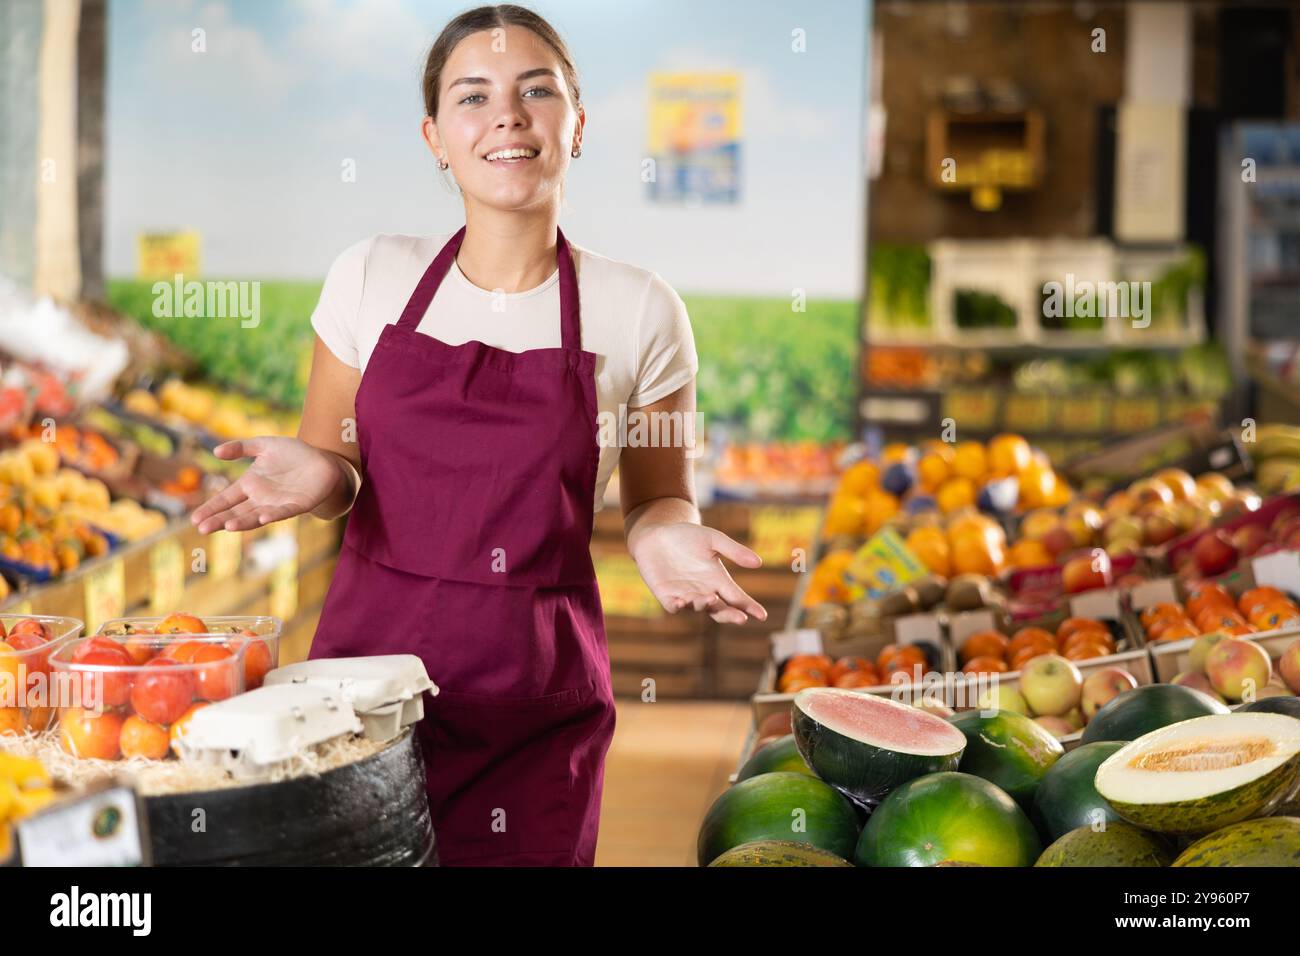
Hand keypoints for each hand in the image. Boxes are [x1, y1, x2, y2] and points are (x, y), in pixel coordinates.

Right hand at [190, 437, 344, 532]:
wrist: (324, 460)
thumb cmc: (294, 453)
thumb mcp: (265, 445)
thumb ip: (241, 447)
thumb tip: (216, 451)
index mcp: (250, 485)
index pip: (226, 499)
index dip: (211, 508)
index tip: (195, 518)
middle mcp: (261, 499)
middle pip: (236, 512)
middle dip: (219, 520)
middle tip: (202, 528)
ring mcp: (278, 504)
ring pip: (256, 516)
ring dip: (242, 522)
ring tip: (227, 526)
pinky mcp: (298, 505)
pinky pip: (284, 512)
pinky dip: (273, 515)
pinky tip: (263, 517)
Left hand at [628, 522, 767, 624]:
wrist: (656, 534)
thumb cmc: (686, 536)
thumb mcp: (713, 539)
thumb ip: (734, 551)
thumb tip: (758, 562)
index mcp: (718, 579)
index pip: (737, 598)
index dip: (749, 607)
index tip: (762, 615)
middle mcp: (704, 591)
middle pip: (720, 610)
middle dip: (731, 615)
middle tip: (741, 618)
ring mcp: (685, 595)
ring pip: (699, 608)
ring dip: (705, 605)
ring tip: (711, 599)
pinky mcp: (666, 595)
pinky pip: (673, 606)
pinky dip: (678, 607)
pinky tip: (682, 603)